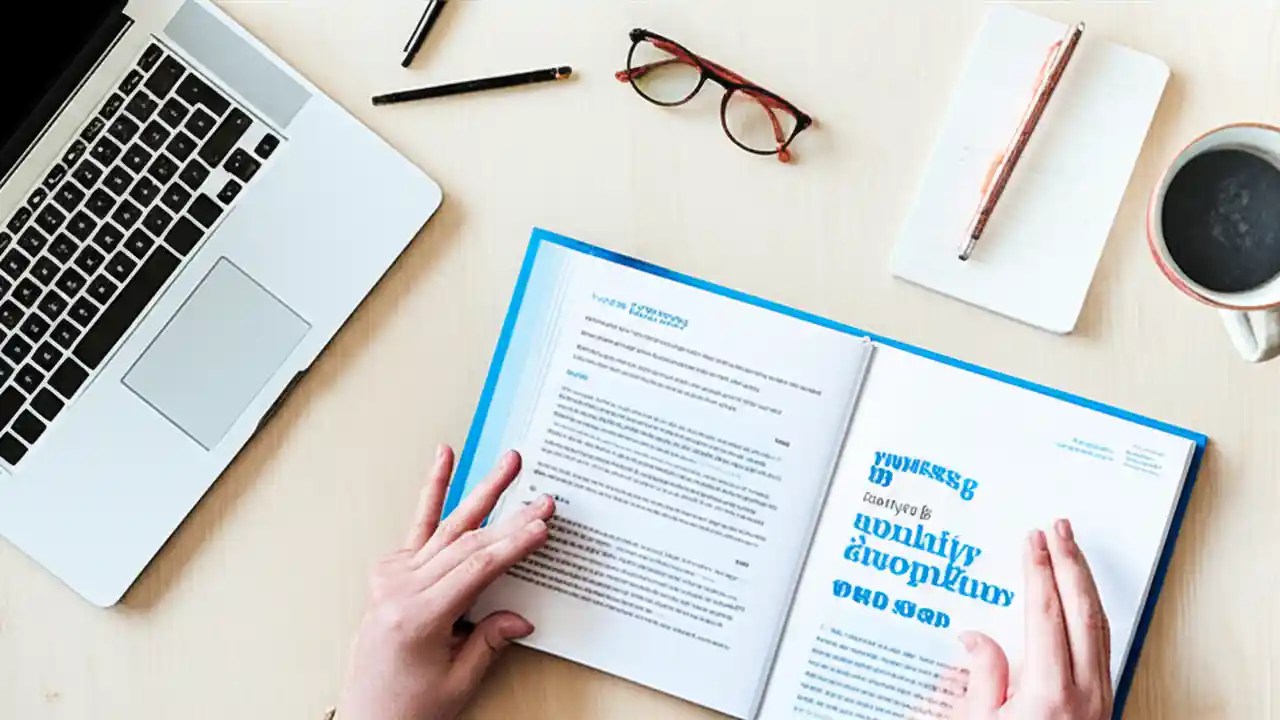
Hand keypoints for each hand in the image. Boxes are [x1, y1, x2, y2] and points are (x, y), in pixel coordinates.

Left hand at [336, 446, 554, 719]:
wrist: (364, 719)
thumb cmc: (407, 708)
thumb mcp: (457, 681)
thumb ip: (489, 641)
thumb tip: (521, 616)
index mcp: (418, 617)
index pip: (477, 569)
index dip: (513, 544)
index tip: (541, 525)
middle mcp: (400, 591)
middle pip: (466, 543)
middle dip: (510, 518)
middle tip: (542, 497)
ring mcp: (392, 578)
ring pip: (445, 527)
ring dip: (479, 492)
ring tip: (506, 463)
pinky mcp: (390, 574)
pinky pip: (418, 528)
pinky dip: (432, 492)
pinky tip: (444, 461)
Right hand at [955, 519, 1111, 719]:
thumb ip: (982, 676)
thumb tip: (975, 637)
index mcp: (1050, 694)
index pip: (1047, 613)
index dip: (1039, 571)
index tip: (1032, 541)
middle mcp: (1084, 694)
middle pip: (1084, 611)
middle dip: (1071, 563)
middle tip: (1059, 529)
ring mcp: (1099, 700)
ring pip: (1100, 627)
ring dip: (1085, 584)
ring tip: (1071, 552)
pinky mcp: (1102, 705)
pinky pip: (1102, 647)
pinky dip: (1091, 614)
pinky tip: (1080, 601)